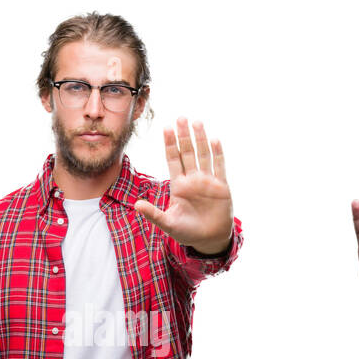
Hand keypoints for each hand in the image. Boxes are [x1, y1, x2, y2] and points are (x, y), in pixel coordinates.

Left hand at [134, 117, 231, 252]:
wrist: (209, 240)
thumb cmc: (187, 232)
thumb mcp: (168, 223)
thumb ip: (153, 214)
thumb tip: (136, 205)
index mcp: (178, 186)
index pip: (173, 160)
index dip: (170, 144)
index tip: (166, 128)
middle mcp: (192, 180)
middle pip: (187, 153)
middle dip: (183, 136)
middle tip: (180, 118)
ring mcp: (207, 181)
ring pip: (203, 155)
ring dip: (200, 139)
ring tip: (196, 123)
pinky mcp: (221, 187)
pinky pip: (219, 167)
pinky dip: (217, 154)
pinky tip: (214, 140)